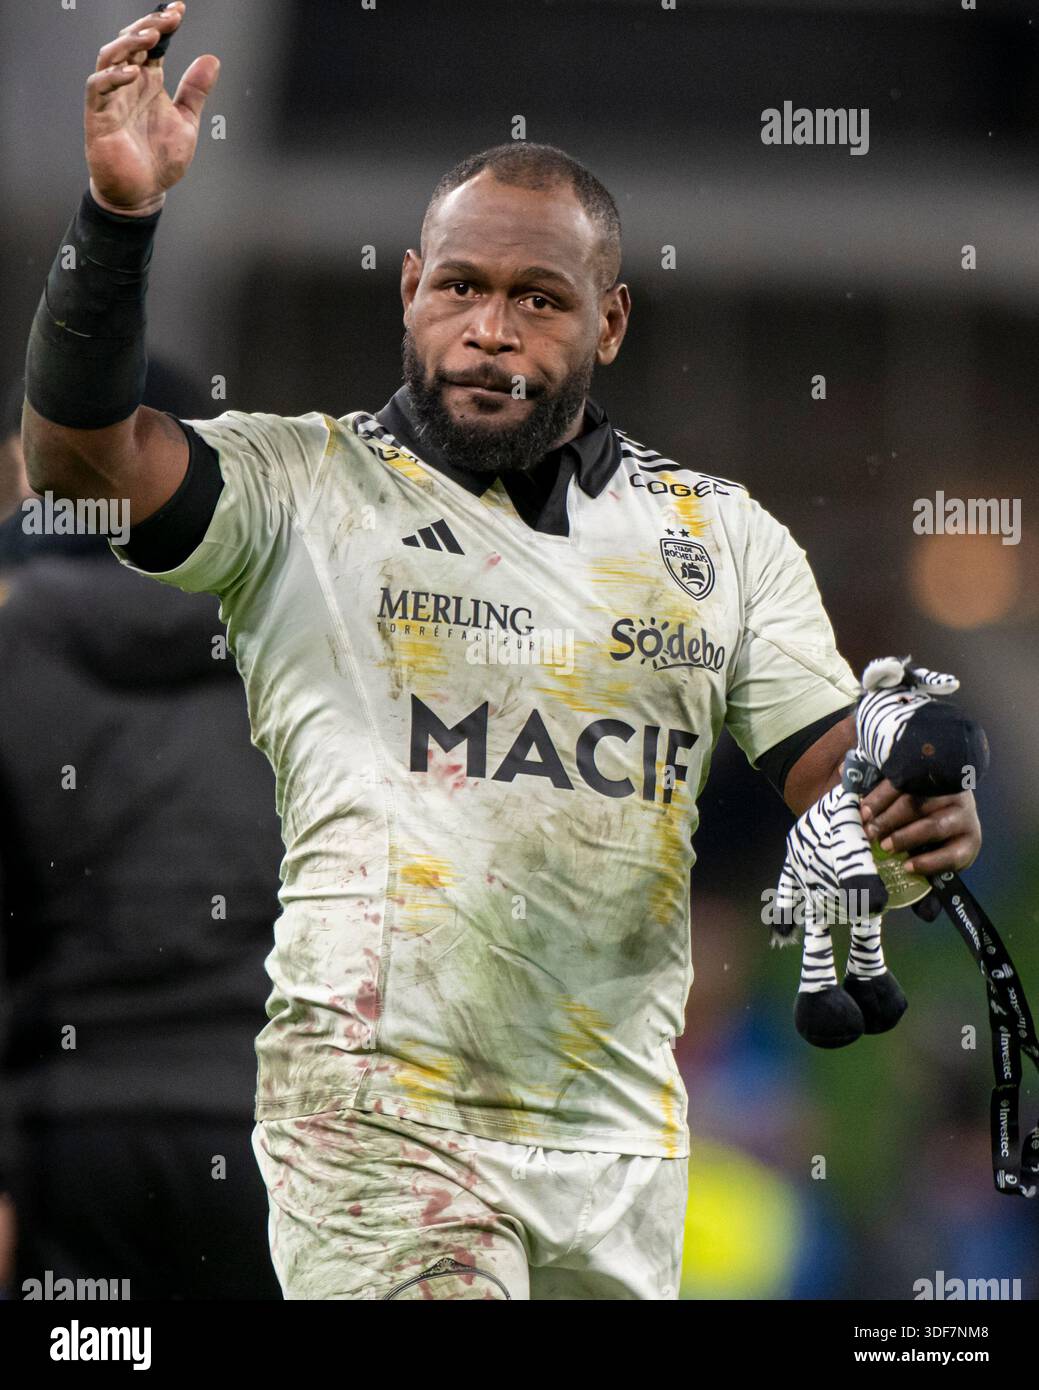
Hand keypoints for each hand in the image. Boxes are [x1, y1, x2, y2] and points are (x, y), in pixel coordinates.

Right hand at [85, 2, 218, 215]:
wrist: (143, 193)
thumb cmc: (160, 159)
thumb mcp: (186, 121)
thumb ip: (195, 91)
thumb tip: (212, 59)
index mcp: (148, 81)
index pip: (152, 43)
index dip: (163, 23)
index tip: (179, 9)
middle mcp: (128, 84)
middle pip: (130, 42)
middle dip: (148, 25)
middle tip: (169, 17)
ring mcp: (111, 98)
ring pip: (109, 56)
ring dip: (128, 43)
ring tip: (151, 37)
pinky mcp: (99, 116)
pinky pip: (99, 88)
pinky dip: (113, 77)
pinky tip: (134, 73)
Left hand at [860, 778, 981, 876]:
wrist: (953, 829)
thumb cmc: (916, 807)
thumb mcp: (897, 791)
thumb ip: (873, 781)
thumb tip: (842, 768)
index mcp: (932, 775)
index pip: (904, 781)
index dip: (879, 796)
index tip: (860, 811)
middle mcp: (952, 793)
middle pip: (917, 803)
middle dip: (887, 819)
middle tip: (868, 831)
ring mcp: (965, 818)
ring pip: (932, 826)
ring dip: (905, 838)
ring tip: (884, 847)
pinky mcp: (971, 844)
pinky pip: (951, 855)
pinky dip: (928, 863)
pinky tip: (908, 866)